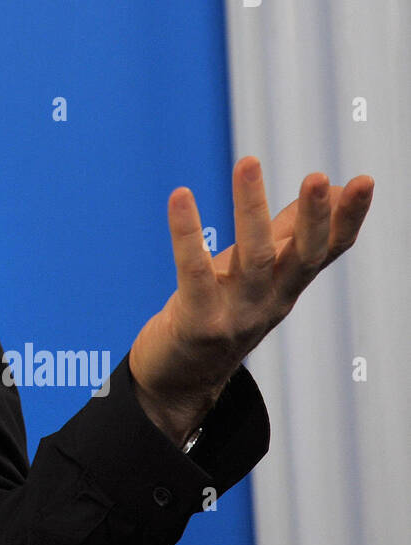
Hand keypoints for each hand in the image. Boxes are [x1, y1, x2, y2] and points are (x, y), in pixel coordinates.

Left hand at [129, 156, 373, 444]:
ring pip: (253, 259)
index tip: (364, 180)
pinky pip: (193, 273)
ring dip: (252, 209)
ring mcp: (236, 316)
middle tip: (319, 177)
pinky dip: (187, 234)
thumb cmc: (217, 313)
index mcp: (286, 287)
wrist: (179, 382)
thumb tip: (327, 186)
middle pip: (301, 258)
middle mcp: (270, 302)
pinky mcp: (198, 324)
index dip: (348, 219)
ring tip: (248, 162)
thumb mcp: (256, 273)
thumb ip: (286, 233)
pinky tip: (180, 196)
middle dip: (314, 218)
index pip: (327, 251)